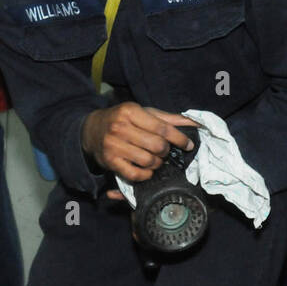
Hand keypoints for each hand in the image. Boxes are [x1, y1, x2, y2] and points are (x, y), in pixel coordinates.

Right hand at [81, 103, 195, 184]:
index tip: (188, 144)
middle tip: (164, 151)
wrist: (91, 130)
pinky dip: (145, 174)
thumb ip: (168, 119)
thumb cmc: (123, 120)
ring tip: (155, 159)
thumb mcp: (143, 113)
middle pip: (157, 145)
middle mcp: (120, 127)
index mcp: (130, 111)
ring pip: (148, 161)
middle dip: (166, 151)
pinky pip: (135, 174)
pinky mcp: (110, 161)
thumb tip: (194, 123)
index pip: (162, 128)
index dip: (179, 138)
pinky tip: (146, 169)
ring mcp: (113, 145)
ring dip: (157, 163)